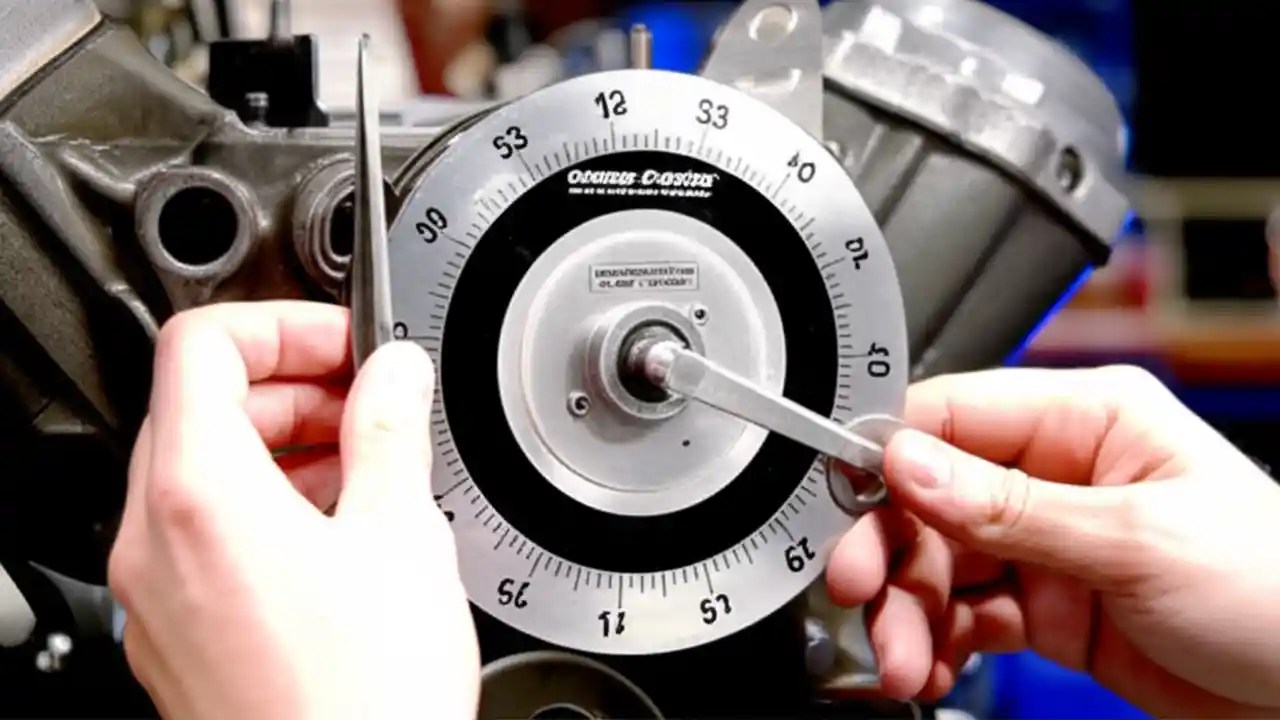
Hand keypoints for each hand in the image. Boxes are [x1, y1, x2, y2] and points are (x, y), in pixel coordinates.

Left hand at [108, 301, 478, 718]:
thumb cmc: (366, 695)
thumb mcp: (399, 534)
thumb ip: (390, 429)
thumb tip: (393, 372)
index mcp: (200, 495)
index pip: (202, 347)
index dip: (282, 326)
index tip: (342, 345)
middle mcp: (153, 540)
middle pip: (199, 405)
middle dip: (291, 387)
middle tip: (368, 402)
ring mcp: (154, 590)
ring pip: (199, 469)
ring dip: (280, 444)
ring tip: (364, 465)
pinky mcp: (173, 629)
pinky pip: (201, 531)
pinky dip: (262, 502)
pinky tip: (336, 528)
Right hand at [827, 366, 1279, 716]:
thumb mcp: (1137, 540)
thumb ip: (1009, 505)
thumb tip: (907, 462)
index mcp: (1086, 420)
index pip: (954, 417)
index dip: (891, 456)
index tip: (845, 499)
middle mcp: (1058, 474)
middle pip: (932, 499)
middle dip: (893, 553)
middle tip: (863, 595)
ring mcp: (1050, 543)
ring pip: (942, 565)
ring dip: (911, 612)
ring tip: (906, 660)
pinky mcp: (1051, 606)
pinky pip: (968, 617)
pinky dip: (941, 644)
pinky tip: (933, 668)